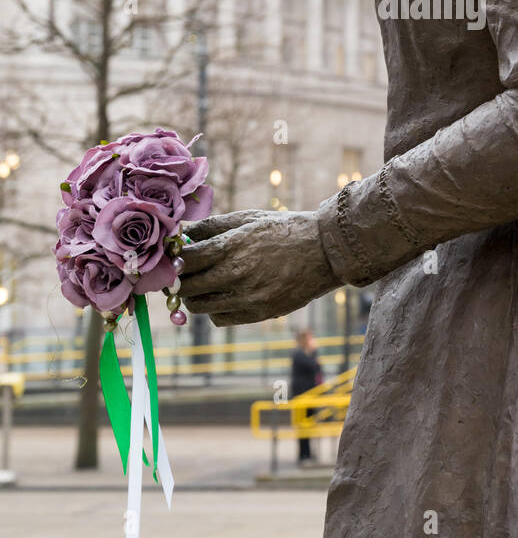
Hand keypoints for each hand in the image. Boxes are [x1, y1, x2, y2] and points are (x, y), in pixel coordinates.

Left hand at [178, 210, 335, 326]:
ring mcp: (248, 297)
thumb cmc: (284, 229)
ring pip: (199, 307)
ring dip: (194, 297)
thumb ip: (212, 226)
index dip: (173, 259)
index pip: (185, 259)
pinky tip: (224, 295)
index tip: (173, 257)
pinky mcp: (259, 314)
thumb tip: (181, 233)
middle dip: (178, 280)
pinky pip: (220, 319)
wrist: (325, 251)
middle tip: (181, 273)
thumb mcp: (248, 218)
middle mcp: (237, 274)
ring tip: (202, 285)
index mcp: (232, 246)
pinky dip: (215, 310)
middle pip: (186, 287)